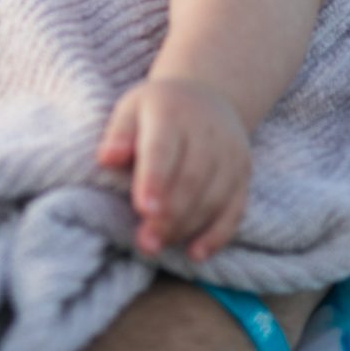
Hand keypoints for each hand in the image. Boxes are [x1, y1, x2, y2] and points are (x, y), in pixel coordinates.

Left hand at [96, 77, 250, 261]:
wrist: (208, 96)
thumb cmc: (158, 110)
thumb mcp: (131, 109)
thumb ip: (118, 134)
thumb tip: (106, 158)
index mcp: (172, 113)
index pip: (164, 148)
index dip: (155, 179)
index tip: (143, 209)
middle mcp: (207, 132)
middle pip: (191, 178)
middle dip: (169, 215)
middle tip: (145, 242)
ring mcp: (230, 154)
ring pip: (214, 197)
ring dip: (187, 227)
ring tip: (158, 245)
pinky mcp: (243, 174)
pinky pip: (235, 209)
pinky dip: (217, 235)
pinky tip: (196, 253)